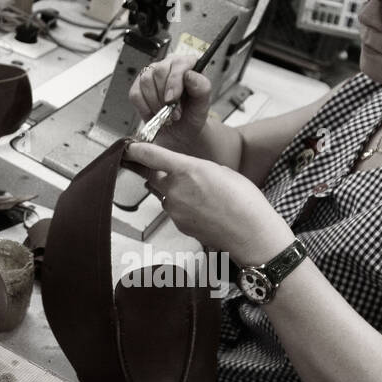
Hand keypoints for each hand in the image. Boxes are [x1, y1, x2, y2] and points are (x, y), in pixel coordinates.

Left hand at [123, 141, 293, 263]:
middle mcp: (176, 190)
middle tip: (181, 173)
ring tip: (203, 196)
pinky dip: (184, 207)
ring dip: (175, 191)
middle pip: (154, 176)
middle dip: (161, 172)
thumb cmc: (244, 201)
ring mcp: (175, 210)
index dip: (136, 150)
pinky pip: (174, 210)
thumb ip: (196, 168)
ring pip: (165, 195)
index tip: (128, 147)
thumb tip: (185, 172)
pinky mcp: (179, 225)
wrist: (252, 234)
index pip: (151, 156)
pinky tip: (205, 209)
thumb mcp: (221, 171)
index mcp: (188, 170)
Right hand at [128, 55, 212, 149]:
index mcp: (186, 64)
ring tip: (166, 115)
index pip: (178, 64)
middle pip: (159, 71)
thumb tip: (189, 75)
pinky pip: (135, 94)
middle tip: (173, 113)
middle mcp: (168, 65)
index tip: (173, 99)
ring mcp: (151, 74)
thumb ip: (202, 87)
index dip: (174, 82)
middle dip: (165, 97)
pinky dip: (144, 108)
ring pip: (146, 82)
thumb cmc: (193, 114)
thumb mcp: (203, 103)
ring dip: (155, 104)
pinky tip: (155, 114)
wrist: (182, 131)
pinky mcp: (138, 86)